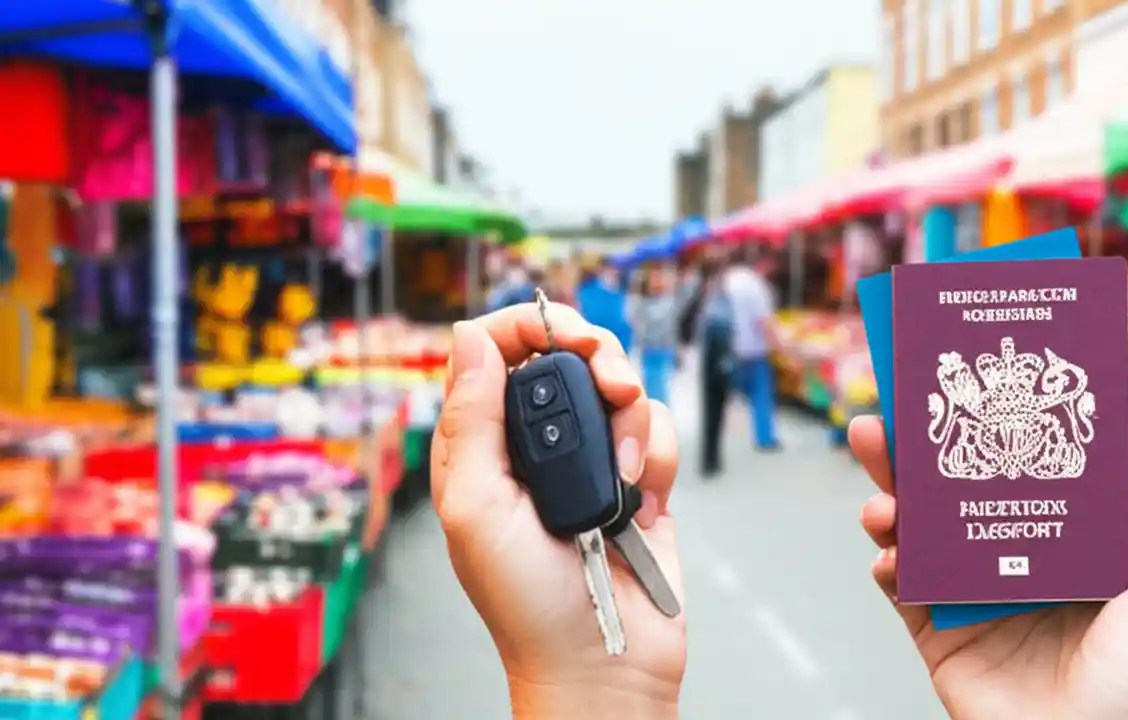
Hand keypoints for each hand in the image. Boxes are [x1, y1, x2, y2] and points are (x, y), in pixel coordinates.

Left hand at [432, 303, 684, 718]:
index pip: (493, 350)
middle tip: (613, 381)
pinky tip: (640, 497)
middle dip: (597, 357)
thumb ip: (471, 421)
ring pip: (618, 388)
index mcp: (481, 444)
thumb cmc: (525, 604)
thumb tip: (470, 338)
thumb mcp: (476, 509)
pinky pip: (656, 430)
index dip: (527, 327)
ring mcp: (588, 459)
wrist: (600, 663)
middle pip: (566, 354)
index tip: (566, 335)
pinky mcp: (638, 479)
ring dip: (631, 418)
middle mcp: (534, 443)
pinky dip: (656, 455)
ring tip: (625, 468)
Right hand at [850, 416, 1127, 719]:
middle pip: (953, 495)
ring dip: (888, 504)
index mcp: (1063, 546)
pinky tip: (889, 556)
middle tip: (885, 422)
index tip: (964, 390)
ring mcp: (971, 597)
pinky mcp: (938, 634)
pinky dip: (887, 565)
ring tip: (880, 494)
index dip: (989, 429)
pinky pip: (901, 590)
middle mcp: (1012, 563)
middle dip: (914, 457)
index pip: (1018, 471)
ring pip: (918, 534)